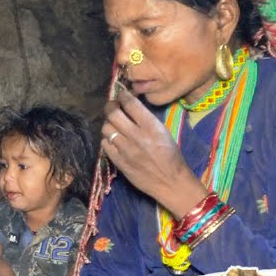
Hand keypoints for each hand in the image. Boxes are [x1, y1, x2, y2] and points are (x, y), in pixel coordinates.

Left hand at [102, 88, 207, 215]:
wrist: (169, 181)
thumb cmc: (170, 156)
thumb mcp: (163, 132)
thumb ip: (146, 120)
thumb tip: (131, 108)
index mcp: (151, 126)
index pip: (130, 104)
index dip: (122, 96)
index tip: (121, 94)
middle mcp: (136, 135)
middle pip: (113, 114)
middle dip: (110, 106)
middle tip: (112, 106)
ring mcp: (125, 149)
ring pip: (106, 129)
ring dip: (108, 124)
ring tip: (113, 125)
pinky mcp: (119, 162)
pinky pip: (105, 145)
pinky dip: (107, 140)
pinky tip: (113, 140)